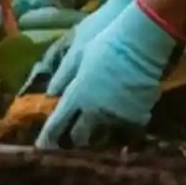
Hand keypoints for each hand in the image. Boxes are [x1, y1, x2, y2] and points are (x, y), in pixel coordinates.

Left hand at [35, 0, 179, 148]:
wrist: (142, 39)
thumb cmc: (106, 40)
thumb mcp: (77, 53)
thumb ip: (63, 75)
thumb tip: (51, 92)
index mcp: (77, 95)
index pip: (58, 122)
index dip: (48, 136)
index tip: (43, 145)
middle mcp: (95, 110)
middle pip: (80, 135)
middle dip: (74, 136)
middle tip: (73, 133)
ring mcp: (117, 114)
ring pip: (103, 133)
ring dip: (97, 131)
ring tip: (97, 125)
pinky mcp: (138, 114)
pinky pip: (126, 127)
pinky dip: (120, 124)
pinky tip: (119, 114)